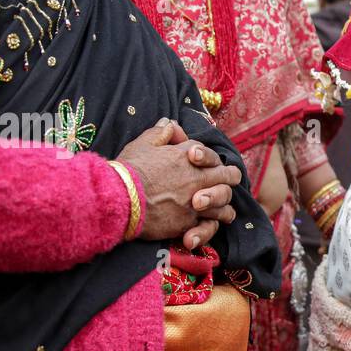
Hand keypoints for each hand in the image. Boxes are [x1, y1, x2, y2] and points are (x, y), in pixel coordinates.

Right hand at [118, 119, 240, 250]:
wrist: (120, 199)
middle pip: (228, 176)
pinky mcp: (189, 222)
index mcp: (188, 157)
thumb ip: (160, 133)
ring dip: (224, 204)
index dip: (205, 156)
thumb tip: (170, 123)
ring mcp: (196, 202)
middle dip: (229, 176)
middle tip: (229, 178)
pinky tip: (212, 224)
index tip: (197, 159)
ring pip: (225, 203)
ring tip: (223, 208)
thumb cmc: (129, 170)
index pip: (209, 154)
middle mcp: (197, 179)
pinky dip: (211, 227)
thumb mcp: (143, 144)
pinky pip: (210, 226)